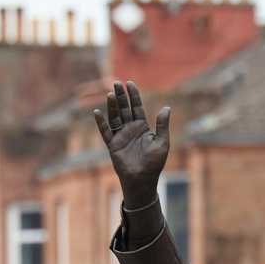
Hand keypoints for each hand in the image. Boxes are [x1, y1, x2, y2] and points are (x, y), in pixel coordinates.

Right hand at [92, 81, 171, 206]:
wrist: (143, 180)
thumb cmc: (154, 164)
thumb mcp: (162, 143)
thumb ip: (163, 125)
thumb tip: (167, 108)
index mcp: (142, 128)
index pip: (137, 108)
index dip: (133, 96)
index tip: (130, 83)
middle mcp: (130, 130)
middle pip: (124, 109)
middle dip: (121, 96)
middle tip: (116, 83)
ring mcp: (121, 137)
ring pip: (115, 117)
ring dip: (112, 106)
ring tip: (110, 93)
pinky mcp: (113, 146)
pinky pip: (105, 132)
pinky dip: (101, 123)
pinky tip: (97, 112)